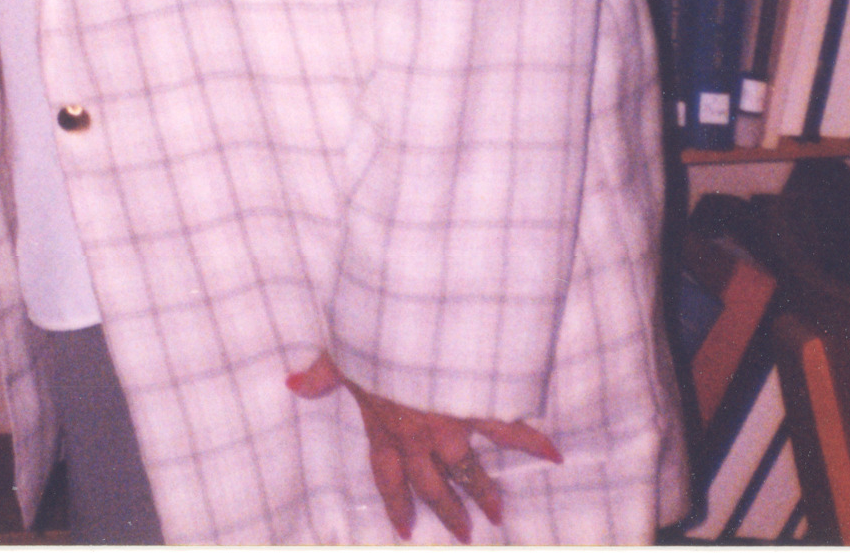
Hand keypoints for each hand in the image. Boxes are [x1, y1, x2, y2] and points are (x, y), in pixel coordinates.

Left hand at [288, 351, 560, 542]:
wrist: (408, 318)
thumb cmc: (370, 331)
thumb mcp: (339, 350)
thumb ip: (321, 373)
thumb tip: (294, 385)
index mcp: (384, 423)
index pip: (388, 474)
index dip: (395, 503)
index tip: (405, 528)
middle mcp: (418, 432)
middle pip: (432, 483)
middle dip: (446, 510)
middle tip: (463, 534)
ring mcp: (450, 421)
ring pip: (469, 468)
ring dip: (483, 493)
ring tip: (498, 515)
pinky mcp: (478, 402)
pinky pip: (509, 428)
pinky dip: (532, 441)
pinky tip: (554, 456)